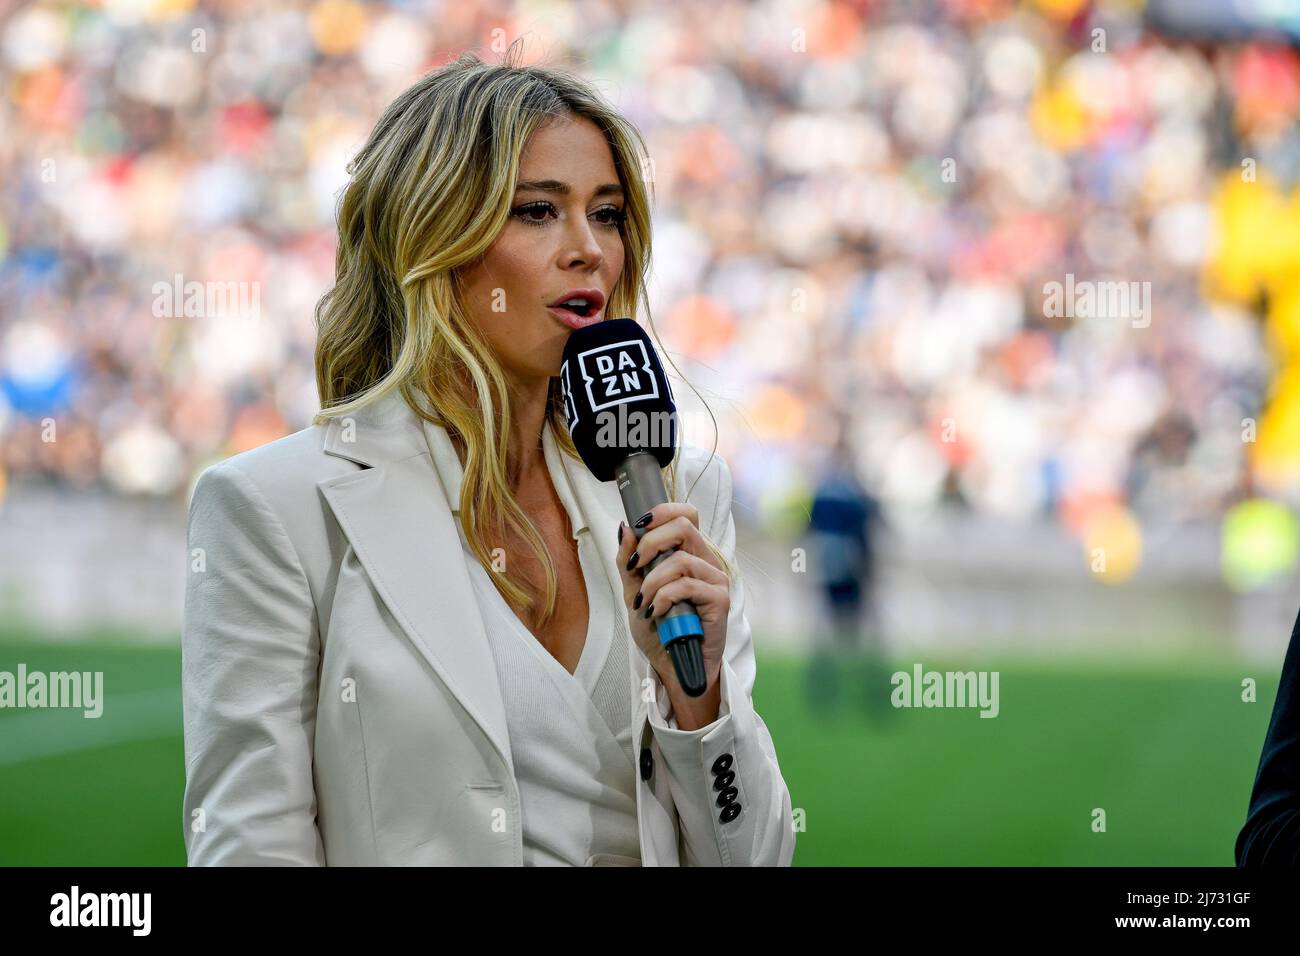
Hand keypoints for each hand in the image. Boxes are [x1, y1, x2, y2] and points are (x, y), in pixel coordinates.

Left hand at [616, 504, 728, 724]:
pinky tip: (656, 612)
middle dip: (650, 543)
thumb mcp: (634, 591)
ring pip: (680, 560)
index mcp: (690, 553)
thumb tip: (624, 528)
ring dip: (651, 582)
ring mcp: (715, 580)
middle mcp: (706, 562)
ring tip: (642, 603)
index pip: (686, 514)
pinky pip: (686, 586)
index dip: (663, 512)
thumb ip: (629, 561)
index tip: (638, 525)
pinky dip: (663, 597)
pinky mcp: (719, 601)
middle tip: (634, 567)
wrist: (674, 665)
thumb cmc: (660, 629)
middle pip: (684, 526)